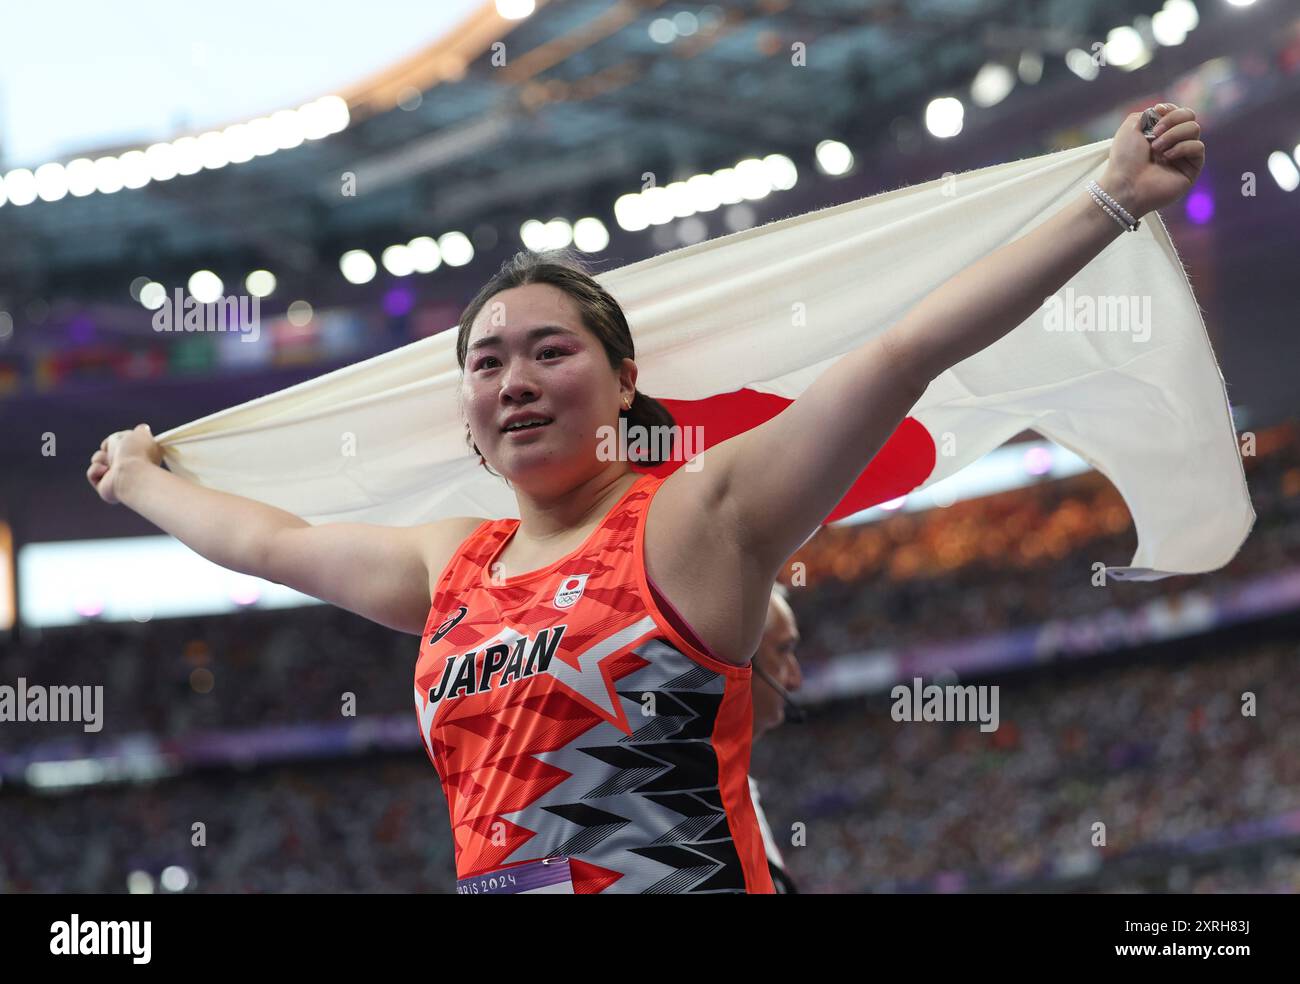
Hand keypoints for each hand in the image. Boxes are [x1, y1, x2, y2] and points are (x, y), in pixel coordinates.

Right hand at [87, 423, 162, 503]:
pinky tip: (106, 472)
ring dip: (100, 458)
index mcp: (138, 455)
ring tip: (111, 464)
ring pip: (97, 460)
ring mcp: (117, 478)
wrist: (130, 475)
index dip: (116, 440)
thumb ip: (140, 430)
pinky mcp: (105, 488)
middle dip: (107, 449)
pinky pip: (92, 474)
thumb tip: (142, 428)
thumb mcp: (141, 434)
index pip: (121, 444)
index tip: (119, 440)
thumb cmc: (137, 454)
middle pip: (107, 451)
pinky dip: (96, 470)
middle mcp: (128, 467)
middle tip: (115, 453)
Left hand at [1100, 103, 1204, 218]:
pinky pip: (1198, 147)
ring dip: (1173, 134)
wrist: (1125, 185)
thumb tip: (1163, 111)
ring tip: (1156, 149)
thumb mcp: (1130, 128)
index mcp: (1160, 134)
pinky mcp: (1192, 169)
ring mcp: (1183, 156)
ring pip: (1194, 129)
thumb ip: (1147, 115)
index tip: (1158, 110)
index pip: (1178, 112)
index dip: (1171, 108)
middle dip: (1172, 119)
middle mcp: (1173, 143)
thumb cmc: (1124, 159)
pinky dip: (1182, 148)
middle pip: (1190, 116)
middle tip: (1154, 133)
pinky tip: (1167, 157)